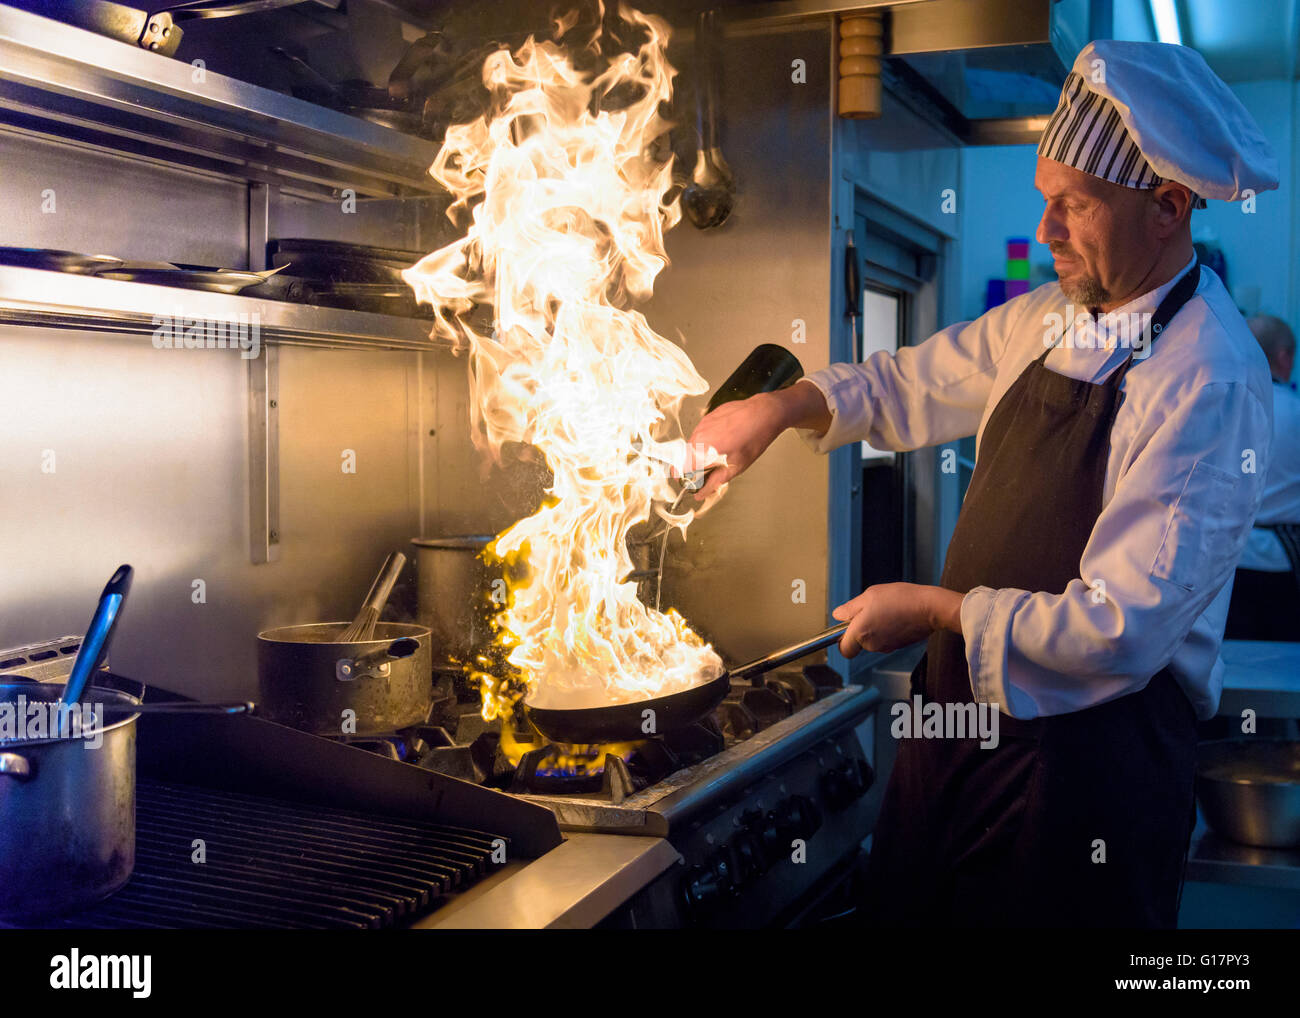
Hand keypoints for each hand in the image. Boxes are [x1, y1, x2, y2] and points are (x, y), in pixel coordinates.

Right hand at [682, 381, 830, 500]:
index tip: (691, 482)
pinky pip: (701, 433)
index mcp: (702, 450)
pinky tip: (724, 441)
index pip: (681, 469)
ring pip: (693, 445)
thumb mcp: (735, 467)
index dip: (686, 478)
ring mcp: (702, 424)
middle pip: (686, 458)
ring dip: (702, 453)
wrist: (763, 413)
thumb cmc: (753, 438)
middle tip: (711, 469)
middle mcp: (698, 436)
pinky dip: (708, 440)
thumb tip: (701, 493)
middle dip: (695, 466)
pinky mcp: (707, 417)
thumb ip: (714, 482)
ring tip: (721, 453)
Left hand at [832, 583, 963, 657]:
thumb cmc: (901, 599)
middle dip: (861, 628)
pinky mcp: (899, 646)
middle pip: (859, 643)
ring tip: (886, 609)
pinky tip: (896, 615)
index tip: (846, 627)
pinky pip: (886, 639)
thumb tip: (838, 615)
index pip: (844, 649)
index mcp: (861, 633)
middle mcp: (873, 645)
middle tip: (871, 609)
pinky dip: (887, 630)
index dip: (842, 640)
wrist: (930, 607)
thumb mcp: (870, 595)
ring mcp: (887, 647)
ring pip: (873, 640)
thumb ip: (850, 608)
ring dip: (875, 627)